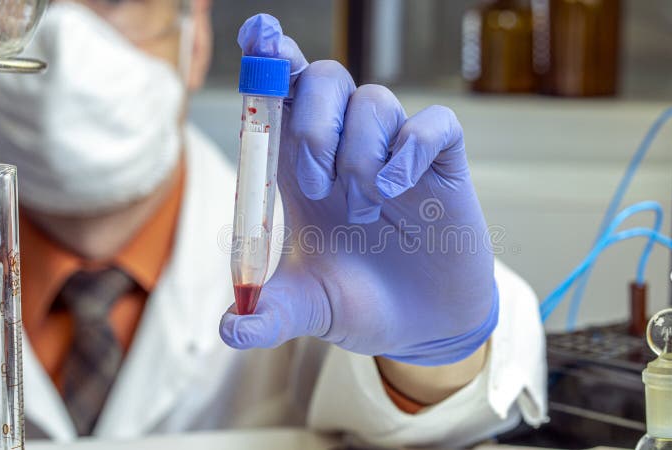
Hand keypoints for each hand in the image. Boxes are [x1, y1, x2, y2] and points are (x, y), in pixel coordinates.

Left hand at [220, 14, 497, 365]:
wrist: (422, 326)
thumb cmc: (360, 304)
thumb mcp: (308, 308)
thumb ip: (269, 313)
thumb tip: (230, 329)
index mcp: (302, 169)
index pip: (284, 95)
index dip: (270, 60)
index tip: (258, 36)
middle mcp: (346, 150)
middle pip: (325, 79)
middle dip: (313, 122)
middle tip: (317, 185)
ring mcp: (396, 154)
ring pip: (375, 99)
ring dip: (360, 151)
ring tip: (366, 209)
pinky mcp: (441, 166)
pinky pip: (435, 124)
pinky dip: (414, 145)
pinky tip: (400, 187)